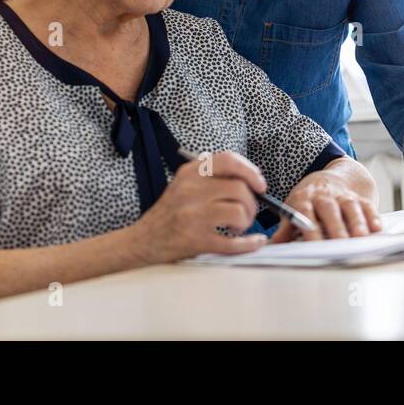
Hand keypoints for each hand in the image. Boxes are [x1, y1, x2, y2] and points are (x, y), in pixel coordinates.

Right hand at [131, 151, 267, 263]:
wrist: (143, 241)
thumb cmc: (170, 213)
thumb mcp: (184, 185)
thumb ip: (211, 177)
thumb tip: (251, 179)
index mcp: (190, 173)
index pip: (228, 160)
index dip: (250, 171)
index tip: (259, 185)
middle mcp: (190, 190)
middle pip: (239, 189)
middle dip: (252, 204)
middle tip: (247, 214)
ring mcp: (193, 216)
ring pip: (239, 212)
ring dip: (246, 222)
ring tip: (237, 227)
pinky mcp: (196, 240)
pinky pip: (233, 242)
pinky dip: (249, 244)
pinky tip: (252, 242)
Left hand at [272, 170, 381, 242]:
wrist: (332, 177)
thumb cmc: (309, 200)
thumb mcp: (293, 208)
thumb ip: (285, 228)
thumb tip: (271, 246)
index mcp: (304, 199)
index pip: (305, 213)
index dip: (310, 228)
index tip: (313, 245)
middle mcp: (324, 196)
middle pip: (329, 210)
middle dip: (335, 227)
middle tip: (340, 245)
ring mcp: (343, 196)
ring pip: (350, 208)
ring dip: (356, 223)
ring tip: (360, 238)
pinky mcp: (360, 198)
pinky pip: (367, 206)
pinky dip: (373, 217)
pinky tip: (377, 229)